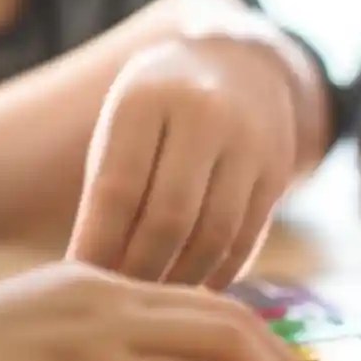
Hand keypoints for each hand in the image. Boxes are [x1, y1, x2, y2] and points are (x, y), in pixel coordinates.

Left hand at [67, 34, 298, 287]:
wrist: (240, 64)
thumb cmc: (161, 106)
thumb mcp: (125, 120)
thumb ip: (111, 184)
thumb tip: (93, 269)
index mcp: (148, 99)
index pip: (119, 189)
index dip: (98, 243)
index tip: (81, 278)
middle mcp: (205, 115)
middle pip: (170, 218)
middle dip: (140, 268)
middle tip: (120, 296)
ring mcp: (250, 143)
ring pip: (214, 235)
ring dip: (182, 277)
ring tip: (156, 295)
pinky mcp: (279, 170)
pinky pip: (247, 237)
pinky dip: (220, 270)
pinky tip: (197, 284)